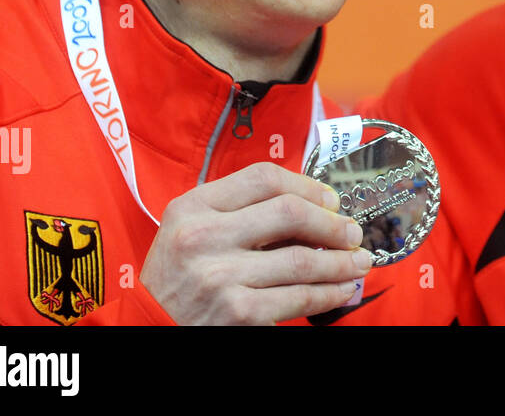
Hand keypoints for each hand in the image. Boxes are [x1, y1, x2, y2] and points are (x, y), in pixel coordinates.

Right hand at [139, 161, 370, 324]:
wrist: (145, 326)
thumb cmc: (178, 276)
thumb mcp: (192, 230)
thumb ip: (240, 213)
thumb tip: (314, 208)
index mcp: (193, 206)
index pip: (263, 177)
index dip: (307, 186)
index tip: (331, 199)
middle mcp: (203, 237)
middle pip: (290, 213)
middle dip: (333, 223)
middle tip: (353, 232)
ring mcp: (219, 276)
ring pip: (302, 259)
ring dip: (341, 261)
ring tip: (359, 261)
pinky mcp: (236, 313)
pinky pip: (298, 297)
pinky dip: (329, 293)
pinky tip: (342, 289)